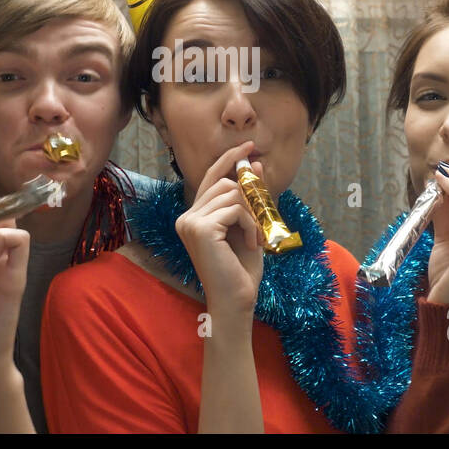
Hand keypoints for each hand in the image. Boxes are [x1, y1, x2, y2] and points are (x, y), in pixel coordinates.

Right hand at [174, 141, 264, 318]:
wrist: (236, 300)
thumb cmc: (241, 269)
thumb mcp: (247, 227)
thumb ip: (248, 197)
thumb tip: (253, 163)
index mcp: (193, 217)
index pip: (210, 178)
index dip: (229, 160)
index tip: (248, 147)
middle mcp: (186, 217)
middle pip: (224, 184)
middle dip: (250, 199)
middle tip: (263, 222)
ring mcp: (190, 222)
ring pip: (232, 194)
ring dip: (252, 215)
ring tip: (256, 238)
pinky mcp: (201, 229)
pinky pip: (236, 209)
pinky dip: (251, 224)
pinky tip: (251, 243)